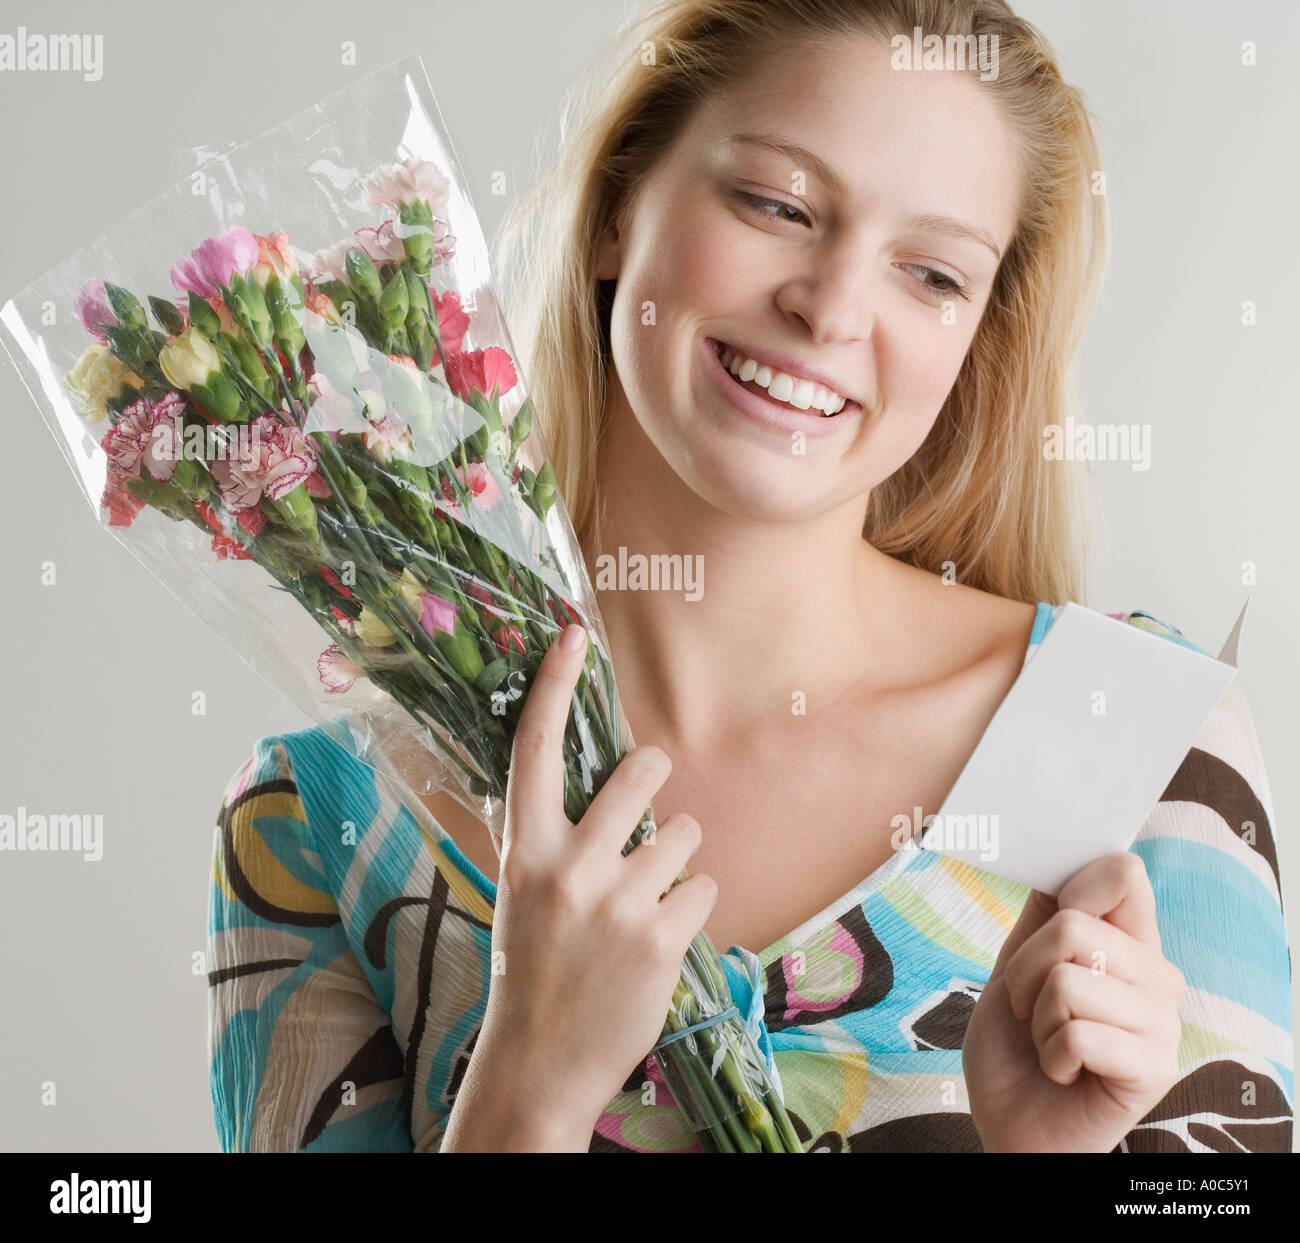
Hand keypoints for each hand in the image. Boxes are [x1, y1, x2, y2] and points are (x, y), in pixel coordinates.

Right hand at [477, 623, 717, 1136]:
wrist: (539, 1063)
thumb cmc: (532, 967)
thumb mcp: (522, 893)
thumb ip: (551, 837)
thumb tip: (595, 781)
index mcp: (523, 849)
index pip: (535, 749)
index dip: (553, 686)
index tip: (571, 635)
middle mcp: (567, 866)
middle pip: (642, 771)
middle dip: (657, 777)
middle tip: (650, 802)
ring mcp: (616, 903)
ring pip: (684, 832)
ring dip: (676, 856)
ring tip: (646, 898)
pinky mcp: (660, 939)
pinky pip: (703, 888)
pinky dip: (691, 906)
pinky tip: (660, 937)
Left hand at [963, 852, 1185, 1152]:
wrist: (1012, 1124)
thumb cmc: (1015, 1047)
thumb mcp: (1016, 968)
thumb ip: (1043, 916)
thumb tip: (1060, 862)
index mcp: (1128, 943)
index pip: (1124, 874)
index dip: (1073, 887)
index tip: (1052, 920)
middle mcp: (1156, 976)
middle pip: (1075, 927)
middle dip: (1025, 972)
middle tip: (1034, 1010)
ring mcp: (1162, 1022)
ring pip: (1069, 982)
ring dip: (1038, 1020)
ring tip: (1051, 1044)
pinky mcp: (1156, 1068)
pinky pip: (1078, 1033)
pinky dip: (1052, 1055)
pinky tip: (1065, 1073)